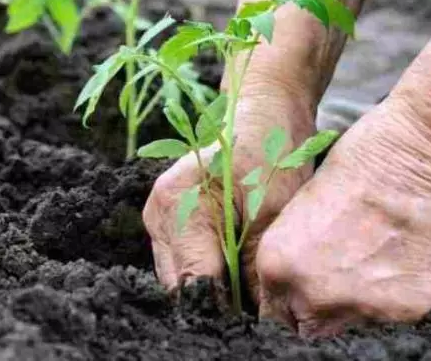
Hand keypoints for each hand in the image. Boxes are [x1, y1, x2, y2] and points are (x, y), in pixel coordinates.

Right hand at [143, 85, 315, 298]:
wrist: (263, 112)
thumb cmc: (271, 151)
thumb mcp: (272, 212)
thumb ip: (256, 269)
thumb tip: (258, 318)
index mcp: (179, 205)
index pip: (194, 283)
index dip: (224, 308)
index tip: (253, 317)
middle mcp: (159, 212)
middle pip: (180, 284)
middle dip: (215, 301)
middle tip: (253, 307)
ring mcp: (159, 215)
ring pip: (179, 275)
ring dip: (210, 286)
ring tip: (245, 285)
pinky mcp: (168, 218)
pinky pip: (182, 259)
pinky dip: (207, 269)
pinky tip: (233, 266)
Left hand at [256, 93, 430, 335]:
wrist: (429, 151)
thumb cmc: (362, 156)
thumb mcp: (306, 201)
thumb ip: (296, 248)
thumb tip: (301, 272)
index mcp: (279, 264)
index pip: (274, 310)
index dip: (289, 299)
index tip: (303, 288)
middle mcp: (315, 294)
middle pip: (310, 325)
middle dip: (320, 306)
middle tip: (341, 274)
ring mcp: (365, 307)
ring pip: (355, 322)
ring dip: (361, 300)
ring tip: (379, 256)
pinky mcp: (414, 310)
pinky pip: (400, 315)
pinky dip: (404, 294)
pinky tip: (409, 256)